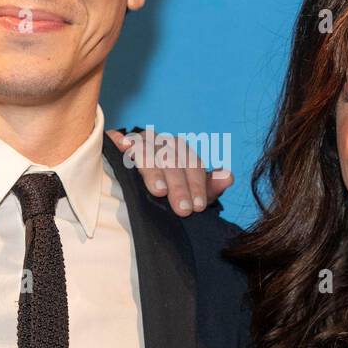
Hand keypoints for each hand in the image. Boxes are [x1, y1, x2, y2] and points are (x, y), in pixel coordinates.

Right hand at [106, 127, 232, 216]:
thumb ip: (208, 188)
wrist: (134, 182)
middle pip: (173, 159)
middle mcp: (163, 143)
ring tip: (159, 190)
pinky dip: (120, 141)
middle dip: (179, 185)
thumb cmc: (168, 190)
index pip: (193, 164)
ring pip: (149, 150)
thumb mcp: (190, 192)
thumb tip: (228, 177)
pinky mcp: (119, 142)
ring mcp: (141, 141)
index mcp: (182, 152)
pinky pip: (119, 138)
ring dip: (154, 170)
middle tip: (182, 209)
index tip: (197, 207)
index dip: (196, 185)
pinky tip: (122, 147)